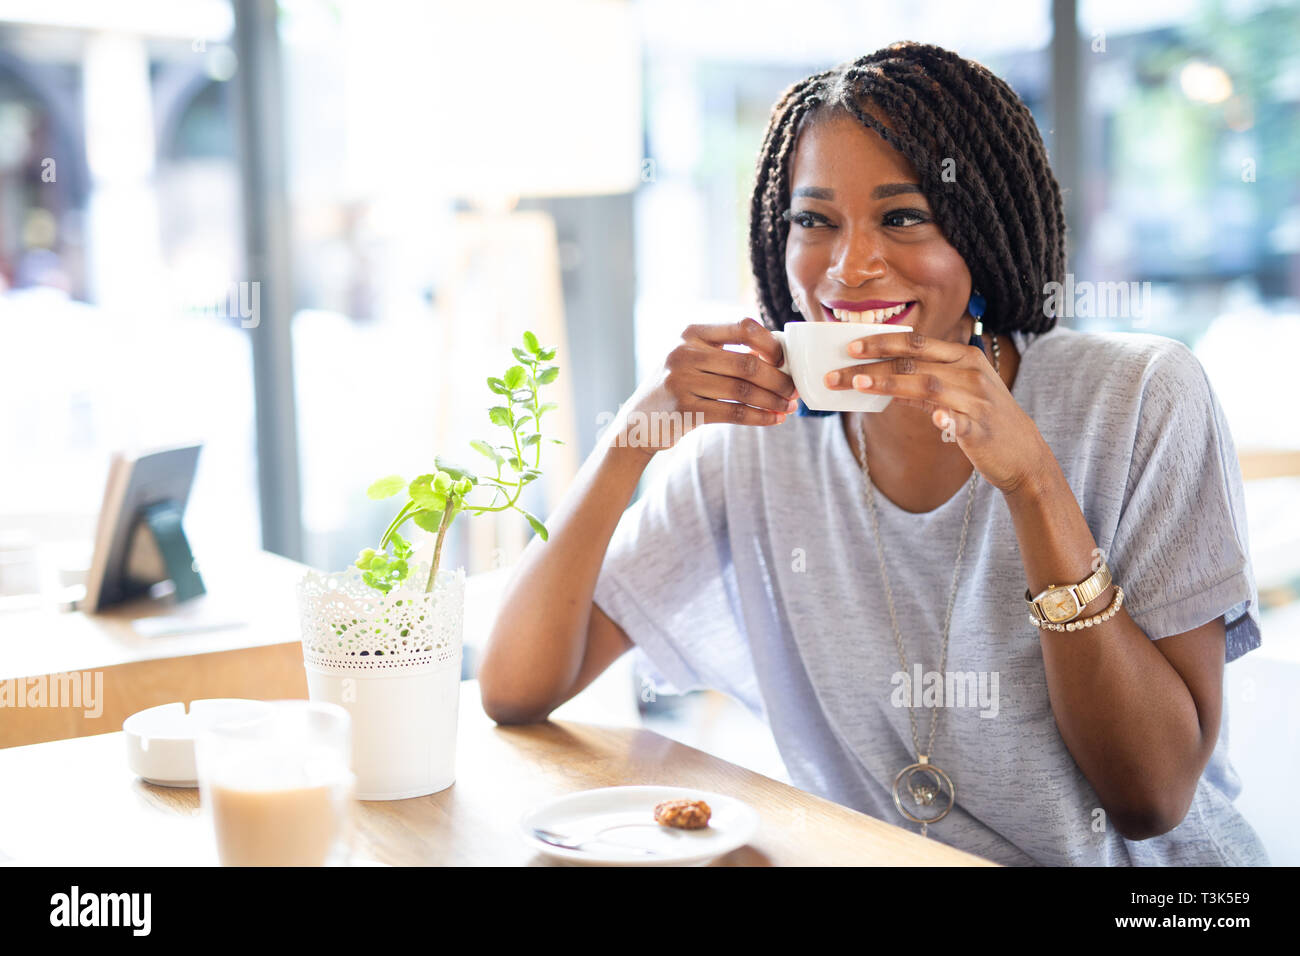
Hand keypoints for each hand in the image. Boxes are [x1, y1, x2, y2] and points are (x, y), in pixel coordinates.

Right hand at [611, 318, 799, 458]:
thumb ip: (725, 351)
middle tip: (795, 391)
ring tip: (789, 408)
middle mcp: (684, 352)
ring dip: (773, 401)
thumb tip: (779, 356)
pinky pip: (734, 412)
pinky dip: (760, 417)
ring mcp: (682, 381)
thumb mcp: (691, 358)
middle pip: (748, 363)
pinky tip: (774, 420)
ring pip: (744, 390)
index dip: (770, 342)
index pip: (742, 326)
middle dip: (779, 379)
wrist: (638, 421)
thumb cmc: (676, 386)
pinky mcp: (685, 409)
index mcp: (690, 332)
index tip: (784, 360)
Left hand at [824, 329, 1050, 493]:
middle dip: (871, 366)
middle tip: (837, 372)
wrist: (1022, 454)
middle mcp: (970, 373)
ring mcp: (977, 400)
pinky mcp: (981, 429)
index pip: (917, 343)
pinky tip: (936, 419)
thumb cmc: (983, 419)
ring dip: (890, 384)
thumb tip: (880, 378)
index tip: (850, 346)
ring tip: (858, 385)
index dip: (883, 342)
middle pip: (913, 364)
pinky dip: (948, 419)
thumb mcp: (955, 392)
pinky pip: (961, 421)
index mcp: (963, 357)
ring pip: (927, 386)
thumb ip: (921, 383)